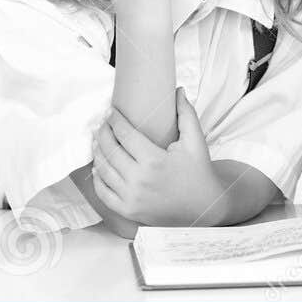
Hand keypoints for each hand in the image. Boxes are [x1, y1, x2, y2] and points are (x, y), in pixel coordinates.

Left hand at [91, 88, 214, 225]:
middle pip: (110, 150)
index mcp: (154, 161)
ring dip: (97, 152)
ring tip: (97, 140)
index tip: (111, 111)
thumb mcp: (196, 141)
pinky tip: (98, 166)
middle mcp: (139, 180)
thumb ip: (186, 113)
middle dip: (102, 133)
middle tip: (102, 123)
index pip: (124, 134)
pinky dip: (97, 178)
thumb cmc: (199, 171)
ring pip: (103, 170)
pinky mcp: (128, 211)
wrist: (204, 207)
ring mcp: (131, 198)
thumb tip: (178, 90)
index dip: (115, 119)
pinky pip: (103, 193)